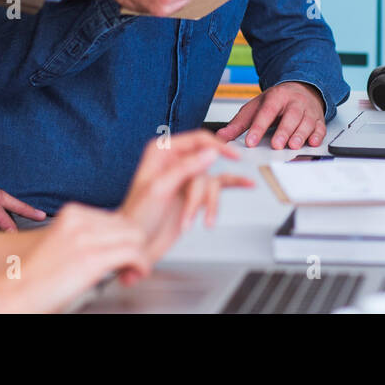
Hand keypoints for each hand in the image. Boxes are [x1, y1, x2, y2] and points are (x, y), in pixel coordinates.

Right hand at [0, 203, 149, 312]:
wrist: (16, 292)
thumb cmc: (39, 277)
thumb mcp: (65, 244)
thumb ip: (89, 237)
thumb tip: (118, 243)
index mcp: (73, 213)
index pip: (118, 218)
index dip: (126, 239)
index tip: (123, 258)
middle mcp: (79, 220)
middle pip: (130, 224)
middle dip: (135, 246)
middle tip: (129, 267)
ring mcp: (85, 237)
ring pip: (137, 236)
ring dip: (140, 256)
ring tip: (130, 272)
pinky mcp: (92, 258)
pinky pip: (135, 253)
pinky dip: (140, 265)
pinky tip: (131, 276)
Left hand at [117, 130, 253, 283]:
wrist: (139, 244)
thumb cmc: (138, 216)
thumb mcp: (160, 188)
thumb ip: (186, 167)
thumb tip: (210, 152)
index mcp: (162, 152)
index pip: (197, 140)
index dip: (217, 146)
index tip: (234, 154)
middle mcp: (175, 161)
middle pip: (206, 165)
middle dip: (199, 194)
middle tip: (196, 208)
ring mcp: (186, 178)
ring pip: (211, 182)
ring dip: (205, 205)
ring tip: (193, 221)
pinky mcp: (195, 194)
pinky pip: (219, 187)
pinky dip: (232, 187)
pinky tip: (247, 184)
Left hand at [215, 82, 327, 149]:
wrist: (300, 89)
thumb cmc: (276, 101)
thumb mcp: (255, 107)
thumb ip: (239, 124)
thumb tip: (221, 137)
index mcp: (276, 96)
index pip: (266, 111)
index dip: (258, 127)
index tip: (251, 142)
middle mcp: (294, 102)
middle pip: (290, 116)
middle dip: (283, 131)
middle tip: (276, 145)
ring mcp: (307, 110)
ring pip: (306, 122)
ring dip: (300, 134)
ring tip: (293, 146)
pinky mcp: (318, 119)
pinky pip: (320, 127)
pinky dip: (318, 135)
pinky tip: (313, 142)